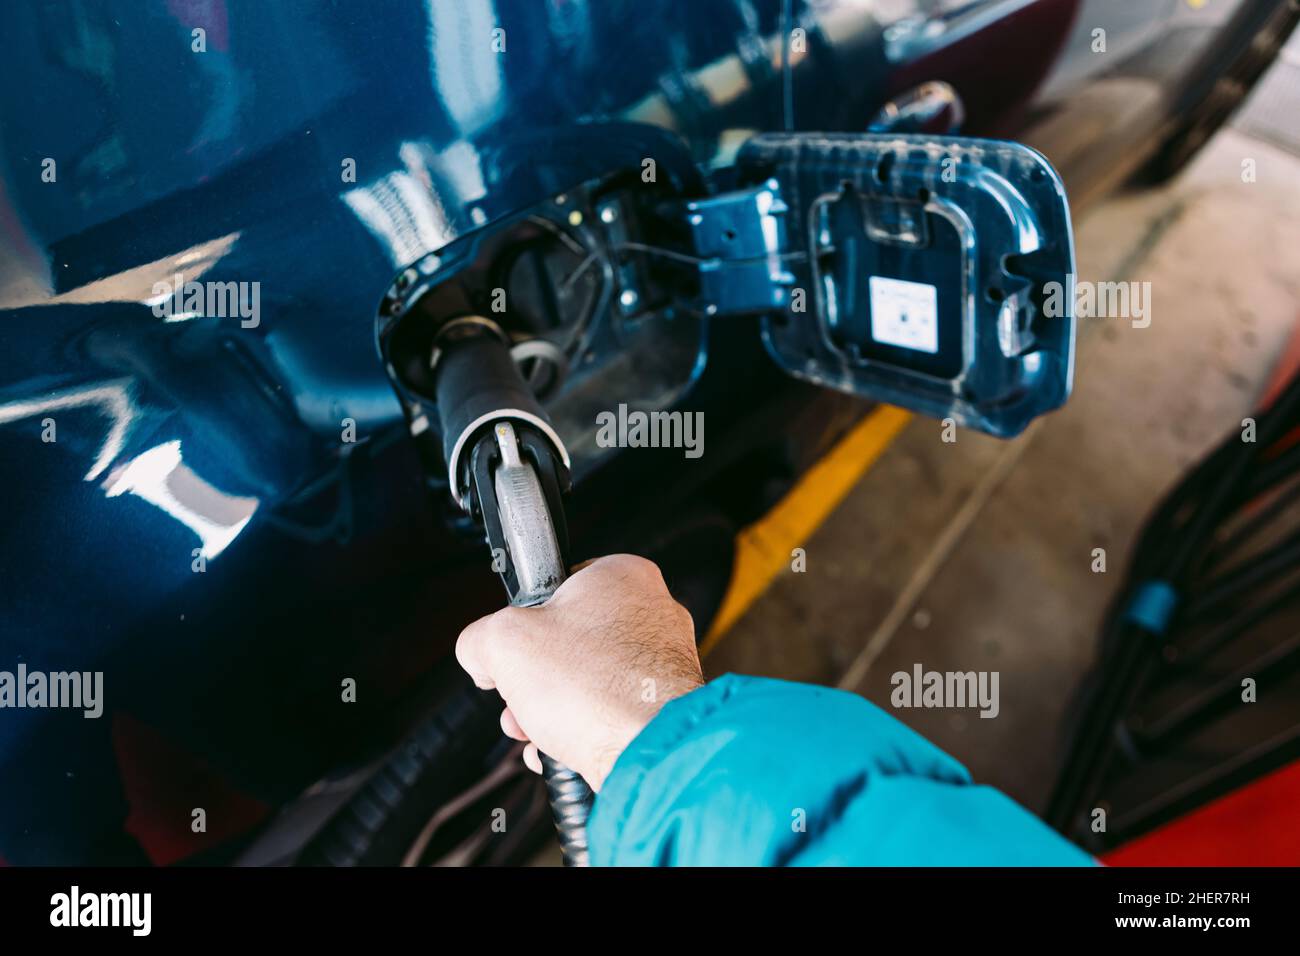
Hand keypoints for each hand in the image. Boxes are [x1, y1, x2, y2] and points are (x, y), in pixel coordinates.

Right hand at [455, 554, 704, 790]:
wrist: (646, 751)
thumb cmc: (595, 687)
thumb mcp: (502, 642)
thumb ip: (479, 637)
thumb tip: (479, 654)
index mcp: (622, 575)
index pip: (557, 586)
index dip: (522, 620)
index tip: (509, 645)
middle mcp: (653, 612)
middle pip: (570, 639)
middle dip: (533, 676)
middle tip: (517, 694)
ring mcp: (663, 661)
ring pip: (589, 680)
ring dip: (550, 707)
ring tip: (533, 729)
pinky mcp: (663, 705)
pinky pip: (611, 711)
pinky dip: (581, 730)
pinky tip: (559, 749)